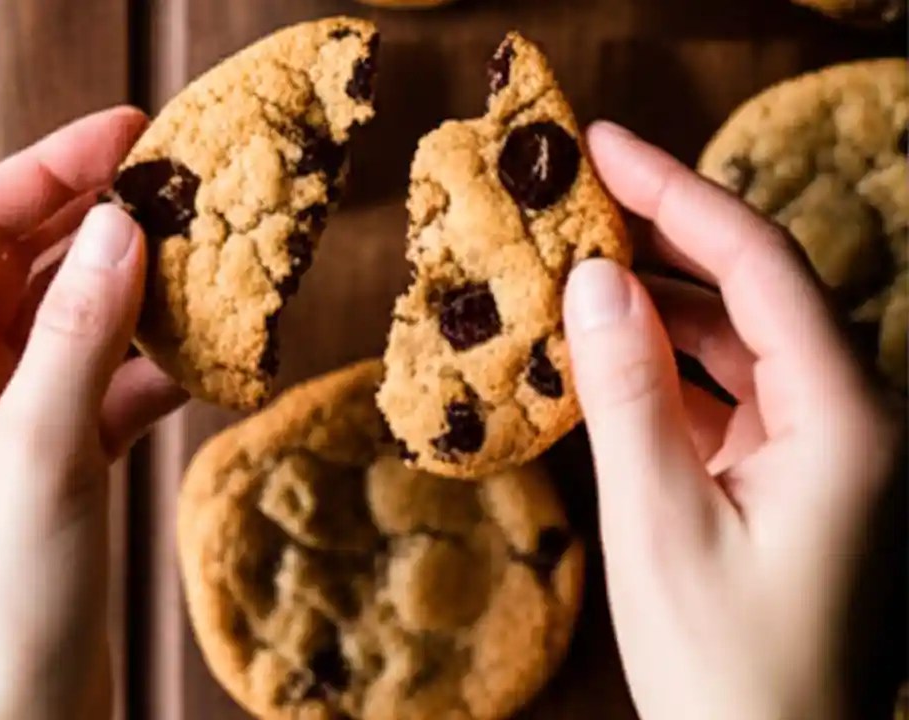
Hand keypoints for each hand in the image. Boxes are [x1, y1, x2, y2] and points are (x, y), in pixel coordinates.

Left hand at [0, 107, 186, 719]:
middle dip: (97, 226)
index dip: (46, 170)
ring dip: (133, 298)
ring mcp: (4, 430)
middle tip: (184, 192)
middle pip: (23, 268)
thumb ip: (80, 335)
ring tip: (206, 270)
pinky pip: (103, 390)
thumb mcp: (38, 455)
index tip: (128, 134)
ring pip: (71, 328)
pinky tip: (200, 364)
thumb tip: (119, 226)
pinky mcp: (52, 471)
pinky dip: (149, 371)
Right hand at [564, 122, 902, 719]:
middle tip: (575, 199)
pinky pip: (729, 399)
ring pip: (738, 346)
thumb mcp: (660, 525)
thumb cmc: (730, 673)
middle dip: (662, 242)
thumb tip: (589, 282)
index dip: (677, 192)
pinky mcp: (796, 482)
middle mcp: (857, 421)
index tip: (602, 145)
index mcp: (850, 421)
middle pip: (755, 294)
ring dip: (655, 312)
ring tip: (569, 278)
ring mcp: (830, 452)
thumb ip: (627, 393)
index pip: (759, 266)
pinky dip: (665, 375)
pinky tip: (603, 362)